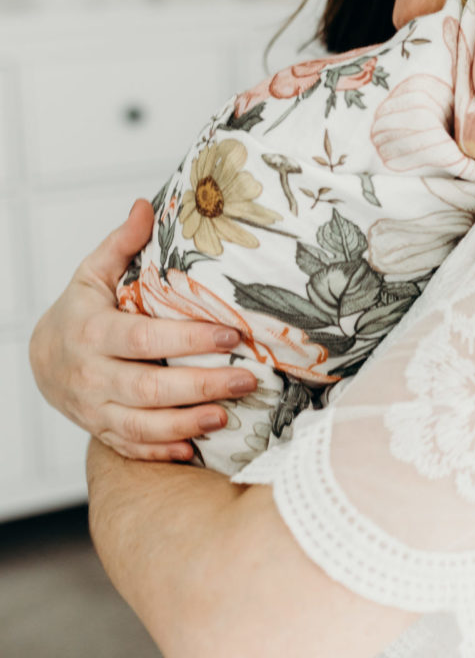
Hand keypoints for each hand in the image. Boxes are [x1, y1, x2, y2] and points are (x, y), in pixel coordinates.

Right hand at [29, 199, 257, 460]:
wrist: (44, 360)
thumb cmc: (81, 312)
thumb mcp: (93, 274)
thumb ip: (121, 243)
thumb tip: (145, 205)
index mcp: (92, 331)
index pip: (144, 338)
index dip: (188, 339)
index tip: (231, 335)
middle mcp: (92, 375)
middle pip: (149, 388)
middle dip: (201, 386)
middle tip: (247, 379)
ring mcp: (95, 409)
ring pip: (142, 425)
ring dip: (187, 424)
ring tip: (227, 415)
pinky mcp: (102, 431)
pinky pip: (132, 449)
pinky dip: (162, 453)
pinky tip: (196, 449)